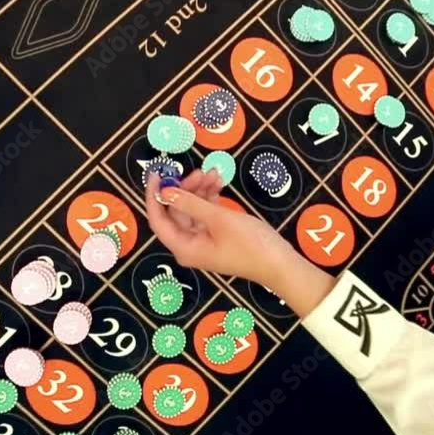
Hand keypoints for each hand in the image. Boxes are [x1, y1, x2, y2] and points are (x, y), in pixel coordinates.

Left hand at [144, 170, 297, 286]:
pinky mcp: (217, 236)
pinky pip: (206, 214)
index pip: (158, 220)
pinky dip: (210, 198)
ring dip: (200, 190)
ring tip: (213, 173)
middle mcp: (189, 245)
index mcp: (184, 247)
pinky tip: (219, 182)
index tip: (156, 174)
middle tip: (199, 171)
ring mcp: (203, 241)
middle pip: (176, 212)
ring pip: (192, 210)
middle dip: (186, 189)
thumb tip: (164, 191)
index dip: (154, 196)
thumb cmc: (249, 244)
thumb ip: (190, 203)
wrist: (279, 263)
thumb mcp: (219, 219)